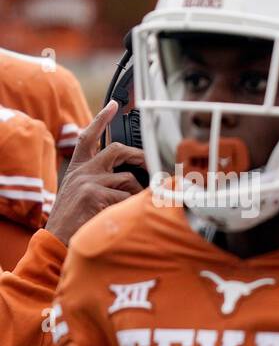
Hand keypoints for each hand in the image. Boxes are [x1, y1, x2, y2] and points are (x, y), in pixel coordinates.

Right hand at [45, 101, 146, 244]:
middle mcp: (82, 171)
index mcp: (78, 169)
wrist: (58, 241)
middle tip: (153, 165)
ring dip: (138, 193)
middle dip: (139, 156)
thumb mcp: (83, 195)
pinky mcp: (93, 194)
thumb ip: (101, 181)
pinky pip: (127, 197)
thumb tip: (133, 177)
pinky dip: (132, 208)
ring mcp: (87, 181)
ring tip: (134, 207)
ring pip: (128, 178)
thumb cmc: (76, 221)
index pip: (88, 136)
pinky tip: (124, 217)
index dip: (101, 119)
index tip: (112, 104)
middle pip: (116, 150)